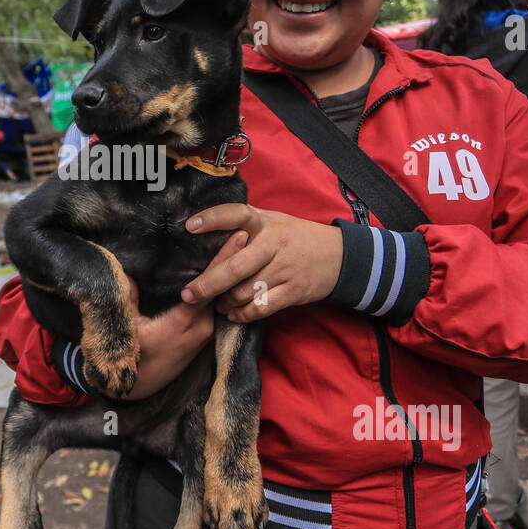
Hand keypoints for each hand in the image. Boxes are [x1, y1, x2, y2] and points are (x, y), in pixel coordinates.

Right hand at [117, 229, 249, 399]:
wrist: (134, 390)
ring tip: (232, 243)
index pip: (212, 284)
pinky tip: (213, 271)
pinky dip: (214, 289)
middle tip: (239, 228)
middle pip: (221, 288)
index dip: (225, 259)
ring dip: (223, 275)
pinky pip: (211, 307)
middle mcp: (202, 327)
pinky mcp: (200, 336)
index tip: (241, 235)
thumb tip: (130, 269)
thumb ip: (128, 296)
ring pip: (218, 297)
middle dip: (230, 261)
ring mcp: (203, 333)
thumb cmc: (130, 357)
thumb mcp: (125, 326)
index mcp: (186, 322)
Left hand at [180, 203, 343, 322]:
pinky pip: (262, 306)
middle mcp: (273, 243)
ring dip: (226, 302)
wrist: (338, 255)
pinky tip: (235, 314)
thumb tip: (202, 227)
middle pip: (236, 266)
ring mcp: (285, 268)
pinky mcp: (294, 290)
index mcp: (264, 222)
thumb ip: (244, 222)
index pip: (236, 214)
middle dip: (208, 284)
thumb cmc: (294, 237)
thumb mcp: (272, 220)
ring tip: (217, 304)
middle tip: (189, 294)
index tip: (189, 226)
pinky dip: (244, 314)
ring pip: (245, 291)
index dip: (212, 219)